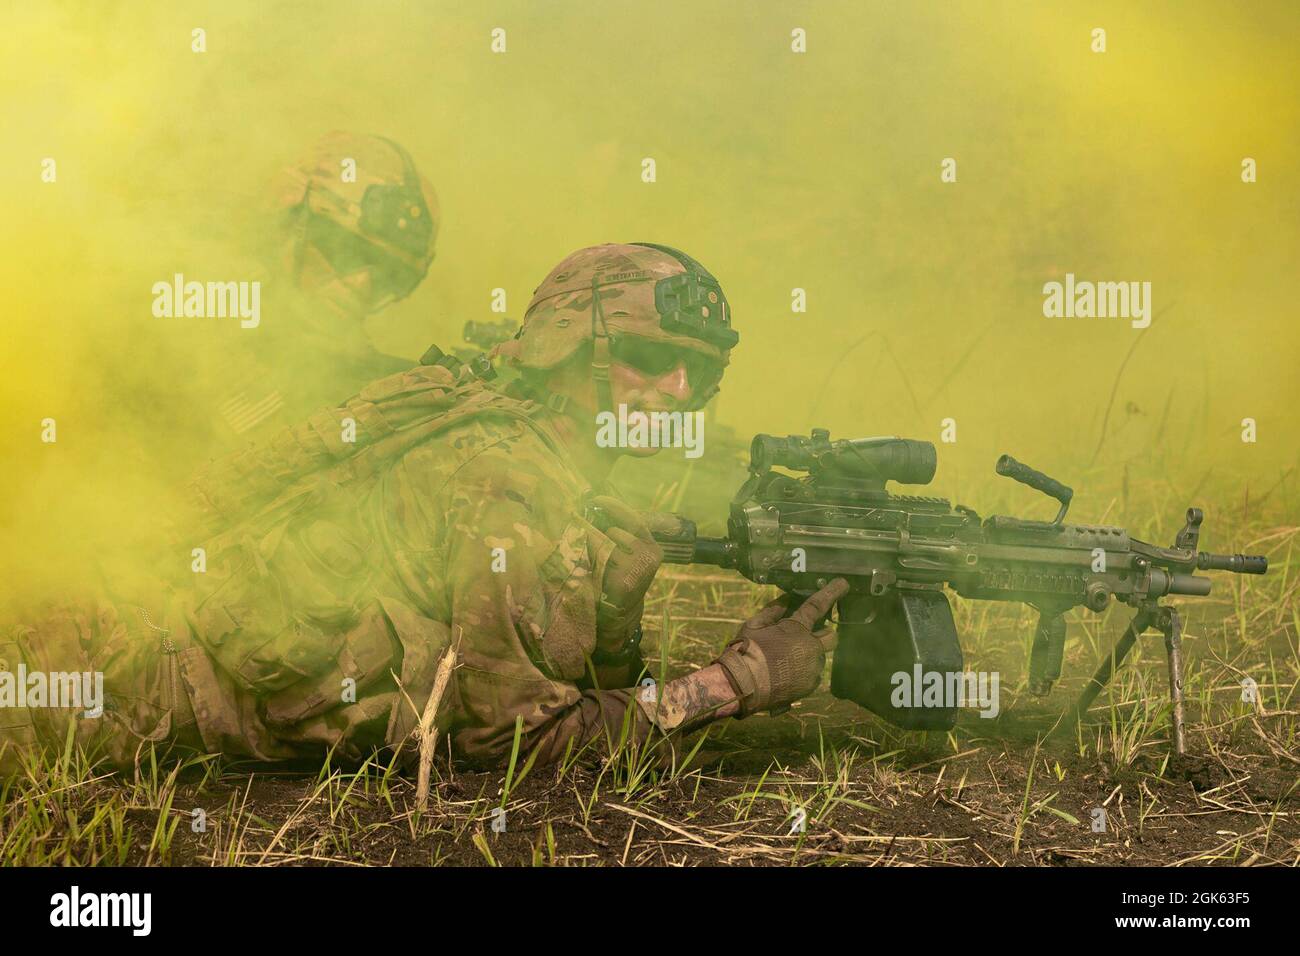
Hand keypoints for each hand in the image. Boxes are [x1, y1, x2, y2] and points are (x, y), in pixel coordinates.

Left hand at [588, 496, 661, 653]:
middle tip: (591, 540)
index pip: (634, 519)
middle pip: (615, 530)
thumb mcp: (628, 555)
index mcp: (652, 547)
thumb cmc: (618, 577)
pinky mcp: (625, 580)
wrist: (620, 613)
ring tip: (599, 563)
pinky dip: (593, 561)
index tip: (596, 499)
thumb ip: (620, 534)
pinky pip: (600, 558)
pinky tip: (599, 573)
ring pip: (605, 544)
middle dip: (599, 533)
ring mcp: (638, 568)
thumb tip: (595, 510)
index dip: (614, 507)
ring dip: (595, 549)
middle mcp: (650, 555)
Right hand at [714, 579, 848, 716]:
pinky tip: (787, 672)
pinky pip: (814, 674)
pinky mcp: (810, 686)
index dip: (832, 592)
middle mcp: (810, 648)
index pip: (818, 605)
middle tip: (807, 634)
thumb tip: (787, 598)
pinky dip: (805, 670)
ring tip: (786, 659)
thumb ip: (774, 609)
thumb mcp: (754, 625)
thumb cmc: (745, 652)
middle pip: (831, 635)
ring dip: (809, 653)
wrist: (741, 687)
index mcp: (796, 629)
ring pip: (821, 656)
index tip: (843, 584)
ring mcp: (812, 669)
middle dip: (823, 632)